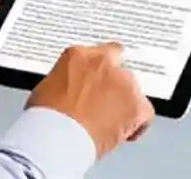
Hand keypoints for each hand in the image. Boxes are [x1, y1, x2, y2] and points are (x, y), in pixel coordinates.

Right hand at [27, 42, 154, 158]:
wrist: (56, 136)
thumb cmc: (45, 118)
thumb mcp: (47, 88)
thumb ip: (67, 81)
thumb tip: (71, 91)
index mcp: (79, 55)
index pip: (100, 54)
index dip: (101, 71)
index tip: (99, 82)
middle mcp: (104, 62)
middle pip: (119, 70)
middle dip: (113, 88)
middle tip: (102, 107)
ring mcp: (123, 82)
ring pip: (132, 91)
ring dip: (123, 104)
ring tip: (108, 125)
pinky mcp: (135, 104)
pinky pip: (144, 113)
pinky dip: (137, 124)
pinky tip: (124, 134)